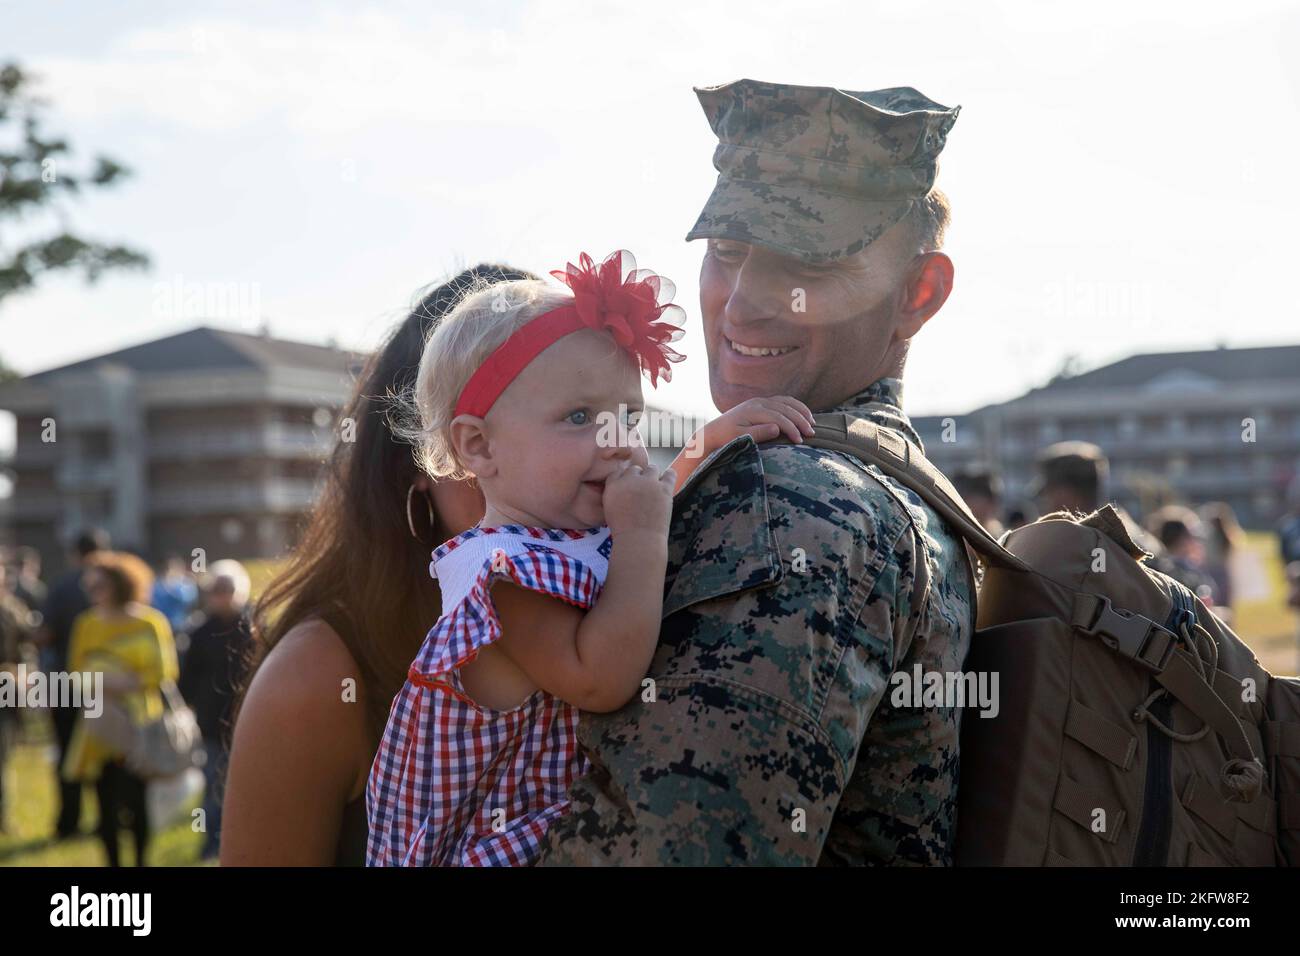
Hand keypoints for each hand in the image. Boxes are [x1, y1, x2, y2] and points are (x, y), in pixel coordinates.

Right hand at [601, 460, 675, 537]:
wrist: (639, 540)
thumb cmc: (622, 530)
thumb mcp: (609, 509)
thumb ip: (614, 494)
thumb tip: (622, 487)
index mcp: (614, 485)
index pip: (618, 472)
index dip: (624, 478)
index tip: (628, 486)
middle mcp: (630, 479)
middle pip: (635, 469)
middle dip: (638, 477)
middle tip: (641, 489)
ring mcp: (649, 482)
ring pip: (652, 468)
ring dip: (652, 476)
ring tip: (654, 486)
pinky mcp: (664, 488)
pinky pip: (670, 474)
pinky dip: (669, 475)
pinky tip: (668, 478)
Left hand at [688, 396, 815, 460]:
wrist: (714, 432)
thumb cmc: (726, 439)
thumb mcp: (740, 438)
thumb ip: (758, 433)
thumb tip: (777, 427)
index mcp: (753, 410)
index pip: (778, 417)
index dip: (791, 428)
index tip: (800, 441)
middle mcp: (758, 403)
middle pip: (785, 408)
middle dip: (800, 420)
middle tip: (811, 434)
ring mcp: (760, 401)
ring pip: (786, 402)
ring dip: (801, 411)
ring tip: (812, 423)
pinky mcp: (762, 403)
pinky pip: (783, 401)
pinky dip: (795, 406)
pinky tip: (804, 414)